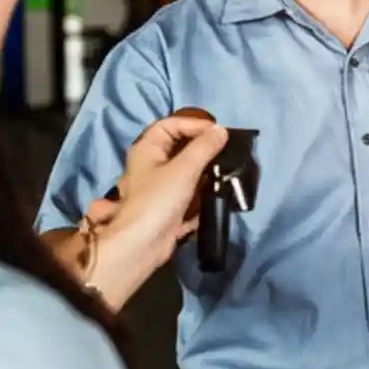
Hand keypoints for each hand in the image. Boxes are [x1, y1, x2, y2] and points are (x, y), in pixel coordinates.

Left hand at [111, 115, 227, 263]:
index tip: (218, 132)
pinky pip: (188, 188)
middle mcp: (150, 163)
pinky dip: (201, 187)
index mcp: (147, 148)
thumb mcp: (184, 169)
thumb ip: (204, 147)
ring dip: (204, 167)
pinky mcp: (168, 204)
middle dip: (201, 146)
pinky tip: (218, 188)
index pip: (171, 124)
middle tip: (224, 148)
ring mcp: (159, 185)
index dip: (194, 124)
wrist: (143, 244)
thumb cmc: (159, 200)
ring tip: (225, 166)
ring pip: (185, 168)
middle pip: (178, 146)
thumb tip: (221, 131)